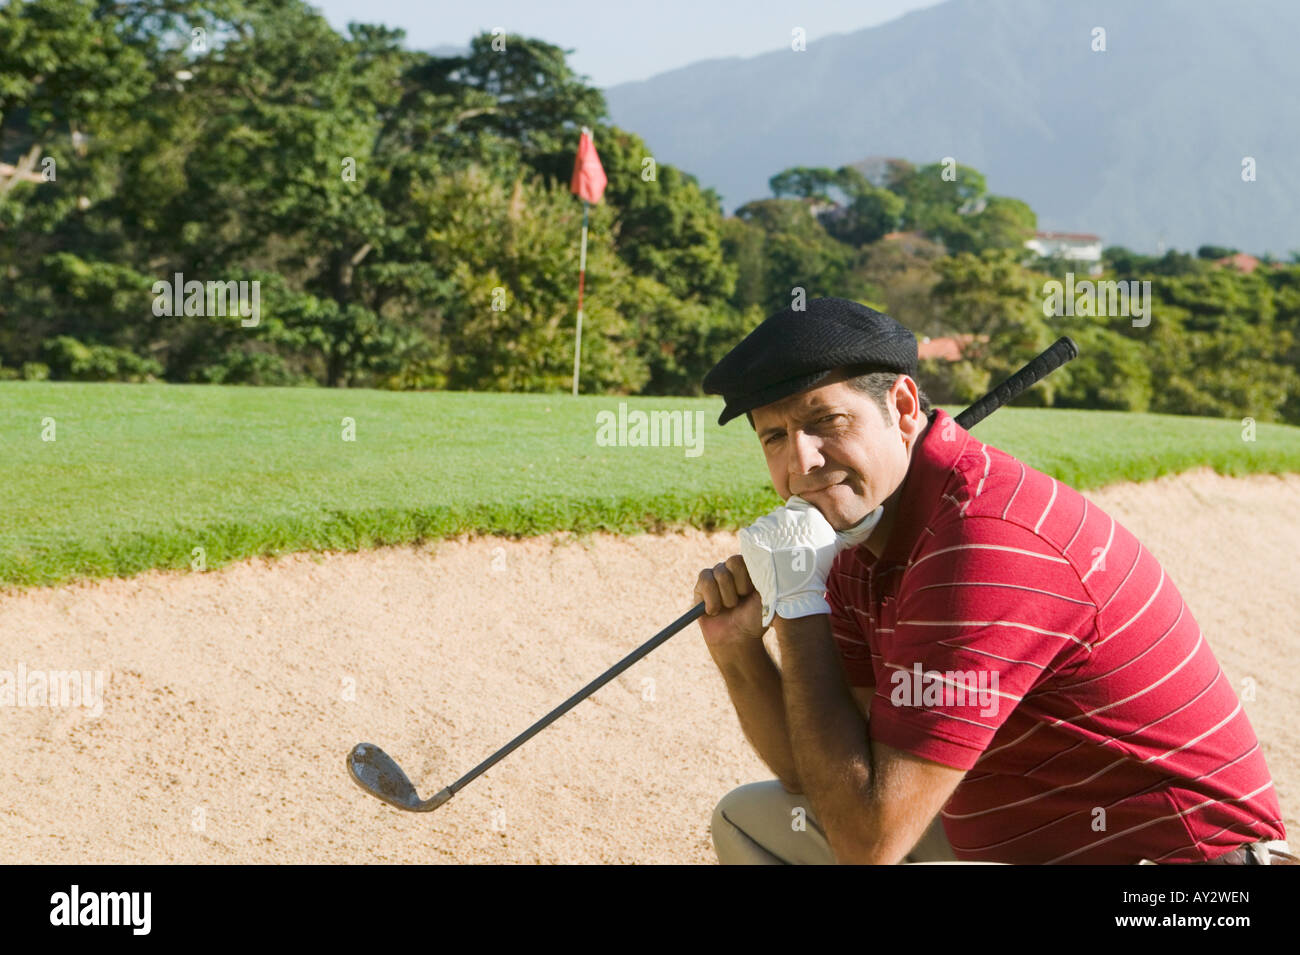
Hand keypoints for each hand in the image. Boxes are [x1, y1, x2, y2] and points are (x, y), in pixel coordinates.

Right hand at [693, 554, 766, 647]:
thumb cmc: (756, 619)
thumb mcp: (770, 598)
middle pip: (733, 561)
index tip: (751, 593)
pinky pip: (705, 582)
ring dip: (727, 597)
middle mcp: (733, 568)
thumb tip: (769, 560)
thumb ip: (769, 577)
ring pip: (719, 573)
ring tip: (730, 607)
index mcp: (751, 567)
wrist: (738, 638)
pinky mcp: (701, 586)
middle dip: (739, 587)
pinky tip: (715, 610)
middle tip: (741, 601)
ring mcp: (716, 575)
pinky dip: (712, 600)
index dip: (749, 577)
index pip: (749, 557)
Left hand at [738, 495, 883, 626]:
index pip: (797, 510)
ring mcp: (765, 524)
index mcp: (806, 512)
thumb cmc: (818, 568)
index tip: (798, 542)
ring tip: (775, 557)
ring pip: (766, 526)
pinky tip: (765, 558)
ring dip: (769, 539)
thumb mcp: (839, 544)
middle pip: (781, 517)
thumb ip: (859, 528)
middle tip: (786, 551)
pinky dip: (756, 547)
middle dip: (783, 532)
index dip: (797, 527)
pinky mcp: (750, 536)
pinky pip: (751, 536)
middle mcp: (785, 513)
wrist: (794, 591)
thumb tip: (881, 511)